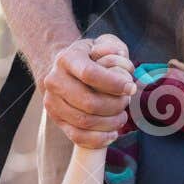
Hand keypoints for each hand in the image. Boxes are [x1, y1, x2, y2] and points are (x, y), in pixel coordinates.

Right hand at [41, 34, 136, 149]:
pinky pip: (77, 136)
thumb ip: (112, 46)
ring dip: (109, 123)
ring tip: (122, 116)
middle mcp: (54, 80)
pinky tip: (113, 133)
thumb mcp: (102, 43)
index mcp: (67, 59)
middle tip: (127, 101)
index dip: (114, 83)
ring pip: (84, 122)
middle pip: (88, 102)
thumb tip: (118, 56)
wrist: (68, 71)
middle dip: (114, 105)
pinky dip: (98, 139)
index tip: (131, 88)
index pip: (90, 74)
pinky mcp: (56, 119)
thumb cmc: (92, 57)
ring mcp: (52, 102)